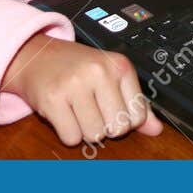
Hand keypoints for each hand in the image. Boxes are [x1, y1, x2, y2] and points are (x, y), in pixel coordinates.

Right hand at [3, 34, 163, 147]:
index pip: (138, 115)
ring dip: (85, 129)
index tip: (111, 108)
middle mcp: (99, 72)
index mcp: (119, 65)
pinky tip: (64, 114)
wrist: (37, 56)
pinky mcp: (53, 99)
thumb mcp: (111, 77)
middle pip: (118, 128)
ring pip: (94, 135)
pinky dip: (68, 132)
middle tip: (91, 109)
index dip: (125, 120)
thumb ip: (135, 104)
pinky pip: (71, 137)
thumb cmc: (76, 68)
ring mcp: (75, 84)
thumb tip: (156, 130)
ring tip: (76, 109)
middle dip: (105, 126)